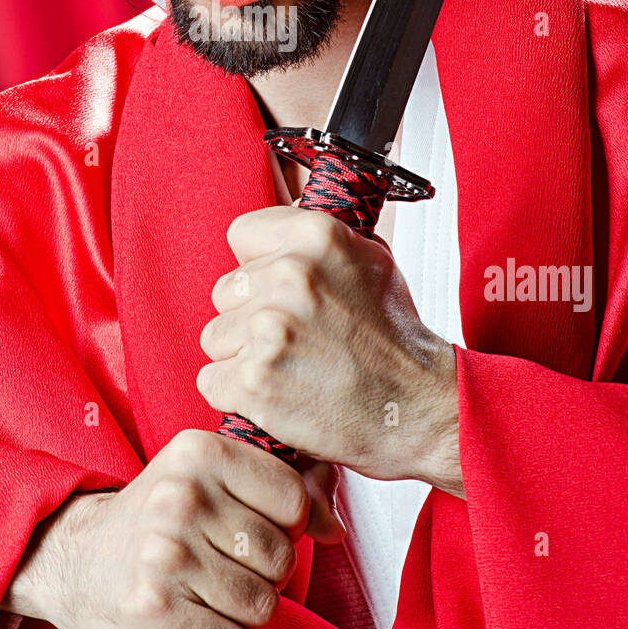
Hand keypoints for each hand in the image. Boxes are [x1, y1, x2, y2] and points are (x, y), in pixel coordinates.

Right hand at [1, 428, 343, 628]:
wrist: (76, 557)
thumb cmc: (157, 516)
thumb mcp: (205, 476)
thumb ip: (274, 487)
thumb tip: (335, 527)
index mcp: (199, 452)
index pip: (291, 498)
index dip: (288, 525)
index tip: (259, 528)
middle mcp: (182, 497)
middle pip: (280, 556)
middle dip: (267, 574)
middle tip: (232, 568)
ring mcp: (166, 554)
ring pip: (262, 604)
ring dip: (249, 613)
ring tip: (217, 596)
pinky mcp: (154, 608)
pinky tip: (211, 628)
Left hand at [197, 205, 463, 496]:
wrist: (416, 408)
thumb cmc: (393, 338)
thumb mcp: (369, 260)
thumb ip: (315, 239)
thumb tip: (275, 220)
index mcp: (315, 236)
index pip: (240, 234)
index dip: (258, 265)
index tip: (280, 289)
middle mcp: (289, 276)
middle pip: (224, 290)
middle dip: (249, 315)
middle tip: (295, 338)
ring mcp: (269, 329)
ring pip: (215, 336)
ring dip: (242, 356)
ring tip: (290, 367)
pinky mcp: (254, 380)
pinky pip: (211, 380)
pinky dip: (237, 394)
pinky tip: (278, 393)